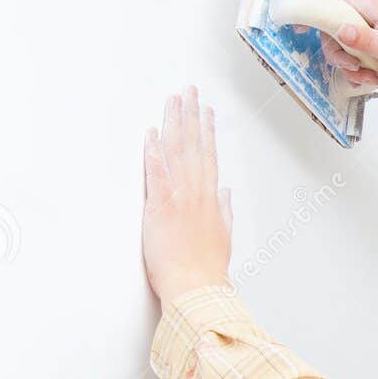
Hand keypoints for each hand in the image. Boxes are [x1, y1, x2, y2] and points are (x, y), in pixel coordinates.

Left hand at [143, 86, 232, 308]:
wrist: (196, 287)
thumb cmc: (207, 269)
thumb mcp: (223, 237)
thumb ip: (225, 211)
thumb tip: (227, 194)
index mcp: (211, 199)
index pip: (209, 155)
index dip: (207, 130)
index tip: (206, 110)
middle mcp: (197, 192)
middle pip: (194, 144)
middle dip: (191, 114)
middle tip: (189, 90)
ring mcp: (179, 197)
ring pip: (177, 151)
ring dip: (174, 122)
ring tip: (173, 100)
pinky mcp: (160, 207)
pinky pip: (156, 173)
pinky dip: (152, 152)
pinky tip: (150, 132)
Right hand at [316, 0, 377, 105]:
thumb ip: (365, 39)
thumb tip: (340, 29)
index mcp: (376, 6)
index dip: (317, 10)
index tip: (303, 27)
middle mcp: (371, 14)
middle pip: (335, 26)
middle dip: (338, 51)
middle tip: (351, 67)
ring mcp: (371, 30)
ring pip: (342, 44)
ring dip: (349, 65)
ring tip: (367, 76)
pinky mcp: (371, 45)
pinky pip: (352, 55)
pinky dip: (357, 70)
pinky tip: (371, 78)